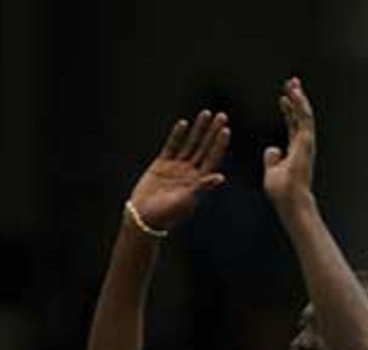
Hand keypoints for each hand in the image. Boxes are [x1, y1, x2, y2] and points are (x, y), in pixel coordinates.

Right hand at [127, 110, 228, 233]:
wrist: (142, 217)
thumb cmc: (165, 214)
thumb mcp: (185, 200)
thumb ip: (202, 187)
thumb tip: (220, 177)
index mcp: (198, 183)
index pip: (212, 160)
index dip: (219, 145)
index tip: (225, 130)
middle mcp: (189, 174)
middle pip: (204, 148)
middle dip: (212, 132)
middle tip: (222, 116)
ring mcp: (176, 168)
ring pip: (190, 144)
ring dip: (198, 129)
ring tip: (206, 113)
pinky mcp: (161, 165)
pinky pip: (171, 147)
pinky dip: (177, 135)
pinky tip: (183, 123)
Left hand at [263, 77, 315, 208]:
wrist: (290, 200)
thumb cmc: (282, 192)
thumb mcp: (271, 172)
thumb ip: (272, 160)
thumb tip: (271, 149)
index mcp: (296, 150)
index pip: (293, 125)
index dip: (288, 111)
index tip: (282, 98)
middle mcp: (304, 144)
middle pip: (300, 116)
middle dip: (296, 98)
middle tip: (292, 83)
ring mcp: (306, 142)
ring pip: (304, 113)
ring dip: (299, 97)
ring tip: (292, 83)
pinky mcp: (306, 141)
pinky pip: (304, 118)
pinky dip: (299, 104)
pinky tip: (295, 92)